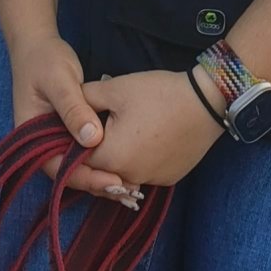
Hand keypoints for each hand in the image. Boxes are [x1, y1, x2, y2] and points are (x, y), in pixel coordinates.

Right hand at [7, 32, 135, 199]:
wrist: (38, 44)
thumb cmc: (45, 60)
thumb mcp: (59, 80)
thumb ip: (73, 108)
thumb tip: (93, 139)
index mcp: (32, 136)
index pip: (58, 167)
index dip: (86, 177)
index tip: (113, 181)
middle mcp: (43, 143)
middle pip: (69, 172)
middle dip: (98, 182)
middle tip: (129, 188)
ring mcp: (56, 137)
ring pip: (79, 164)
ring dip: (102, 173)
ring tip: (131, 182)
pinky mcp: (69, 131)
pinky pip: (85, 150)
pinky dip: (103, 157)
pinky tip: (125, 162)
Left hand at [77, 68, 223, 193]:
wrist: (207, 102)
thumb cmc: (158, 93)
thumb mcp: (114, 89)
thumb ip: (81, 100)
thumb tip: (63, 108)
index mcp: (111, 158)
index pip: (76, 158)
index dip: (72, 141)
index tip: (74, 124)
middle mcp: (129, 177)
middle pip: (100, 170)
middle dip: (94, 151)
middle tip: (99, 124)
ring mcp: (151, 180)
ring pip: (122, 173)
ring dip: (117, 158)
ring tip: (123, 129)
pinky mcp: (169, 179)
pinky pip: (143, 173)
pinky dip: (139, 160)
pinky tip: (145, 138)